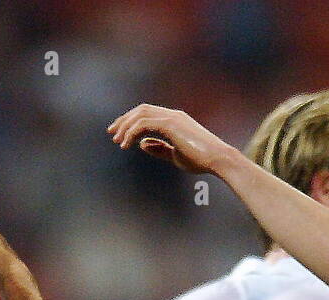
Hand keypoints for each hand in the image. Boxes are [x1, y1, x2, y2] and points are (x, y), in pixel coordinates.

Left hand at [108, 105, 234, 173]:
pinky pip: (144, 124)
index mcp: (173, 120)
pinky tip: (127, 144)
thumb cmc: (201, 159)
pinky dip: (132, 132)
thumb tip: (141, 143)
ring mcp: (171, 117)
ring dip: (126, 127)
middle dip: (124, 120)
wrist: (217, 159)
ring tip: (118, 141)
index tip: (118, 134)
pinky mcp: (170, 124)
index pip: (147, 114)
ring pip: (140, 115)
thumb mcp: (175, 155)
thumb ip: (159, 149)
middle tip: (112, 133)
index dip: (130, 121)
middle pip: (141, 110)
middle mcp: (172, 115)